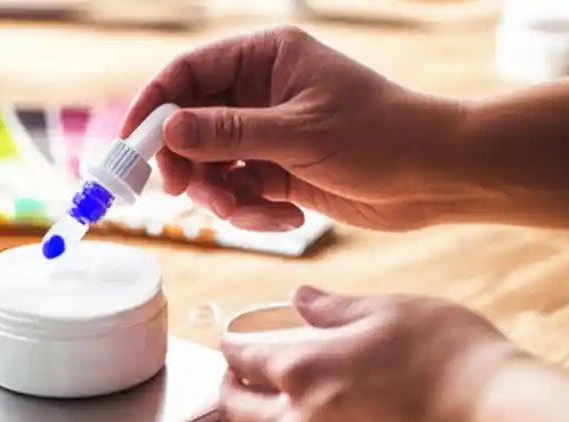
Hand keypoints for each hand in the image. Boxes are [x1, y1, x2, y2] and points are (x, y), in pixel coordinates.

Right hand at [122, 26, 475, 231]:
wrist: (436, 178)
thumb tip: (169, 129)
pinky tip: (285, 216)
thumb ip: (228, 133)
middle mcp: (260, 92)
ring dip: (223, 196)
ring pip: (209, 166)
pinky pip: (236, 192)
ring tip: (254, 211)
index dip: (153, 108)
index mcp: (265, 59)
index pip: (186, 74)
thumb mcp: (298, 133)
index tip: (132, 147)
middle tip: (188, 194)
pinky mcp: (276, 170)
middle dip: (189, 165)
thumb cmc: (382, 136)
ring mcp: (266, 133)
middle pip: (189, 126)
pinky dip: (250, 211)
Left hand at [219, 286, 523, 421]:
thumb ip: (338, 309)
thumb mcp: (394, 312)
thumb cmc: (455, 362)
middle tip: (235, 386)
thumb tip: (302, 298)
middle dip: (230, 395)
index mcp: (302, 369)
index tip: (232, 346)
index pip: (243, 359)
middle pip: (238, 414)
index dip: (233, 349)